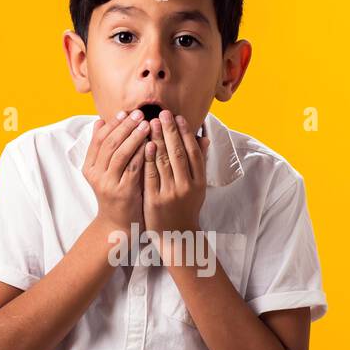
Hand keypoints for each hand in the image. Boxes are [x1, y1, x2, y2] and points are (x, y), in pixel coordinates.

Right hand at [83, 110, 149, 233]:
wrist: (118, 224)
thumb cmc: (116, 193)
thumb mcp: (104, 171)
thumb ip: (103, 149)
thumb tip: (100, 121)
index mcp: (89, 167)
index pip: (98, 139)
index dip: (112, 124)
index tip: (125, 112)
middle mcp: (96, 175)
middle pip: (110, 143)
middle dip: (125, 126)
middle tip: (138, 113)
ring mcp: (108, 184)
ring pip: (121, 153)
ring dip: (134, 136)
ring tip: (147, 123)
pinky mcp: (123, 191)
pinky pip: (134, 167)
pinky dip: (142, 152)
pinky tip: (151, 142)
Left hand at [143, 109, 210, 252]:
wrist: (177, 236)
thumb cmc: (186, 208)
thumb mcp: (197, 187)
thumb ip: (198, 163)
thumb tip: (203, 138)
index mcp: (199, 182)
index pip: (193, 152)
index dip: (185, 133)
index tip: (178, 117)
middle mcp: (187, 186)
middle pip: (178, 153)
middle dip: (170, 131)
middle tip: (162, 113)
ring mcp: (170, 193)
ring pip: (164, 161)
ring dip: (157, 139)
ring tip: (151, 123)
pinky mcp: (155, 200)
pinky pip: (151, 175)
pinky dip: (148, 158)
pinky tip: (145, 144)